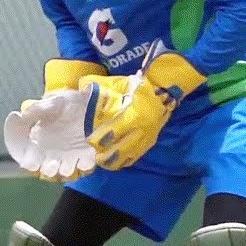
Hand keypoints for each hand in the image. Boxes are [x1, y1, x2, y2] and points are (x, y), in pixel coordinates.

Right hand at [3, 90, 95, 182]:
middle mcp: (53, 152)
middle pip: (47, 170)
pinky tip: (84, 157)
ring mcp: (70, 154)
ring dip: (65, 169)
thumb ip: (37, 109)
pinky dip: (85, 163)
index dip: (28, 161)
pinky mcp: (87, 153)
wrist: (90, 102)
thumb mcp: (51, 103)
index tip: (29, 161)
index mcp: (40, 140)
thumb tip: (22, 114)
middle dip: (47, 170)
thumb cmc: (67, 104)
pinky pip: (85, 164)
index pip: (29, 158)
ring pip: (65, 171)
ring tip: (65, 164)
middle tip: (49, 164)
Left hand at [77, 43, 205, 170]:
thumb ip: (99, 85)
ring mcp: (147, 137)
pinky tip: (116, 161)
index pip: (113, 133)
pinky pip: (137, 155)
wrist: (164, 90)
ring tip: (103, 162)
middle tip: (94, 156)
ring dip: (115, 161)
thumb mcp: (118, 82)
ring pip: (129, 156)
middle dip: (106, 156)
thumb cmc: (137, 86)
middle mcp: (141, 130)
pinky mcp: (150, 141)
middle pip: (120, 150)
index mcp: (133, 115)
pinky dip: (126, 160)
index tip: (89, 140)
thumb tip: (81, 87)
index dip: (99, 139)